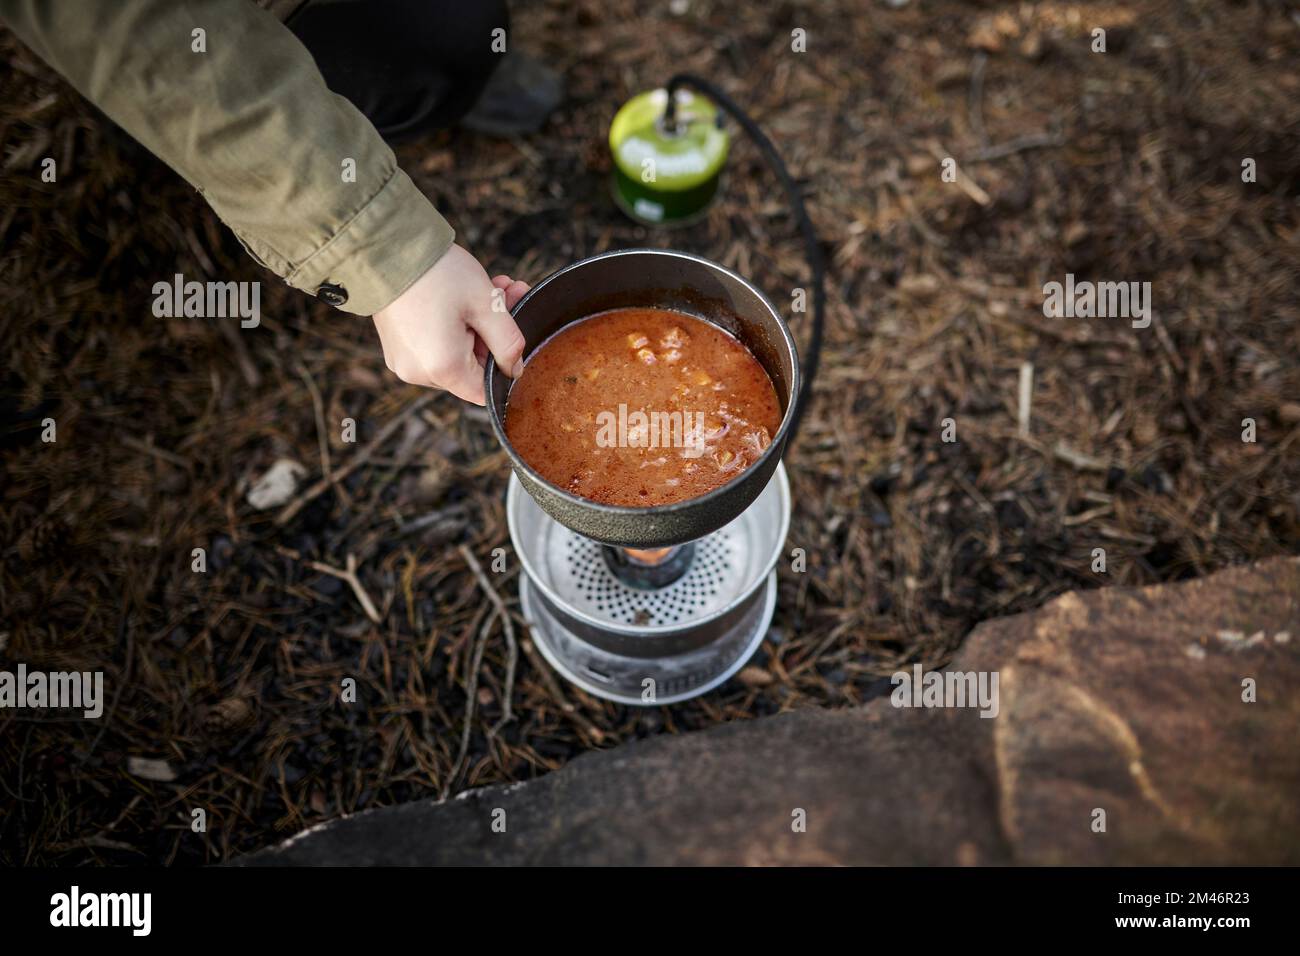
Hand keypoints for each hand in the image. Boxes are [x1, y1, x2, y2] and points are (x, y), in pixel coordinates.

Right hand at [371, 243, 529, 403]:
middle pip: (471, 369)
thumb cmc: (437, 272)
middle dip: (493, 333)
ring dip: (477, 324)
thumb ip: (508, 342)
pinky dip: (453, 325)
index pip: (486, 391)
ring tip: (492, 287)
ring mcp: (404, 361)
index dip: (505, 366)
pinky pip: (434, 345)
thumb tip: (516, 370)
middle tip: (509, 293)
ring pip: (455, 354)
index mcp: (442, 368)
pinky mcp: (397, 347)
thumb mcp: (486, 303)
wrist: (385, 246)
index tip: (512, 333)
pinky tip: (465, 295)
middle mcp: (419, 373)